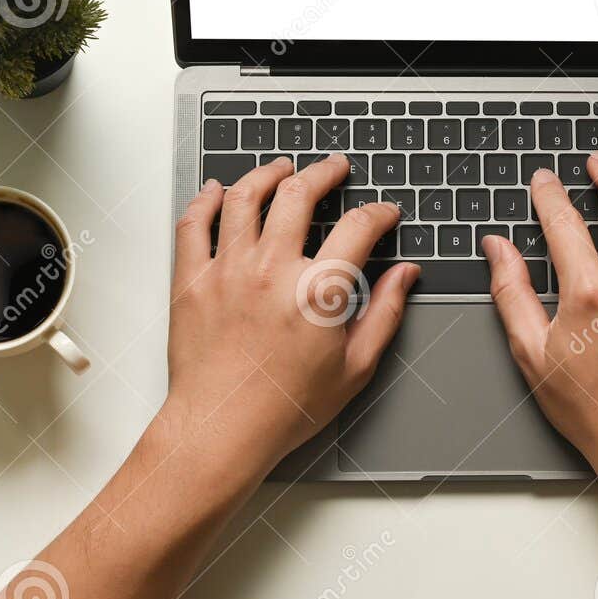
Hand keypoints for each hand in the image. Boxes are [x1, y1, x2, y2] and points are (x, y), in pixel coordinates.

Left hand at [164, 153, 419, 474]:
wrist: (221, 430)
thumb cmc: (284, 408)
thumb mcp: (355, 368)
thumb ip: (385, 313)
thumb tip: (405, 276)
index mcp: (318, 291)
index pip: (358, 227)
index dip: (378, 213)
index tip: (384, 213)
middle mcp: (271, 270)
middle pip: (299, 193)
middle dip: (324, 172)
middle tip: (334, 168)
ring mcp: (227, 271)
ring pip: (244, 197)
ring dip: (266, 174)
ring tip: (280, 168)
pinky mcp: (191, 281)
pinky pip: (194, 225)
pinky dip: (205, 200)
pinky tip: (215, 191)